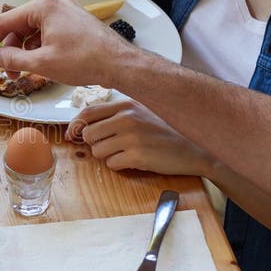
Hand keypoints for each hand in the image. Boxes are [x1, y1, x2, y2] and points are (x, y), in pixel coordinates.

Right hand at [0, 0, 131, 86]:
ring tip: (24, 72)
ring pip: (34, 30)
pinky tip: (41, 63)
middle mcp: (54, 3)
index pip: (5, 22)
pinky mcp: (75, 20)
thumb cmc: (84, 60)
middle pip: (20, 25)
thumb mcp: (41, 63)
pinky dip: (40, 47)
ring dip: (25, 50)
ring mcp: (66, 10)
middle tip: (5, 72)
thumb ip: (13, 60)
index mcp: (43, 7)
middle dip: (10, 50)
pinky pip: (48, 31)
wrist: (119, 63)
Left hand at [68, 98, 210, 175]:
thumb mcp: (144, 111)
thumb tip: (85, 124)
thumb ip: (118, 114)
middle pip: (89, 134)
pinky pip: (112, 165)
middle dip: (96, 144)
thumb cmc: (169, 131)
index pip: (88, 112)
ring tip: (127, 152)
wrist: (196, 148)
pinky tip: (135, 160)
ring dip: (108, 156)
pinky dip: (120, 166)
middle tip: (112, 146)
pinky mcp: (137, 156)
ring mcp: (132, 137)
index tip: (74, 134)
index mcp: (127, 104)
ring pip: (98, 151)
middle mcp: (127, 118)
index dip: (77, 126)